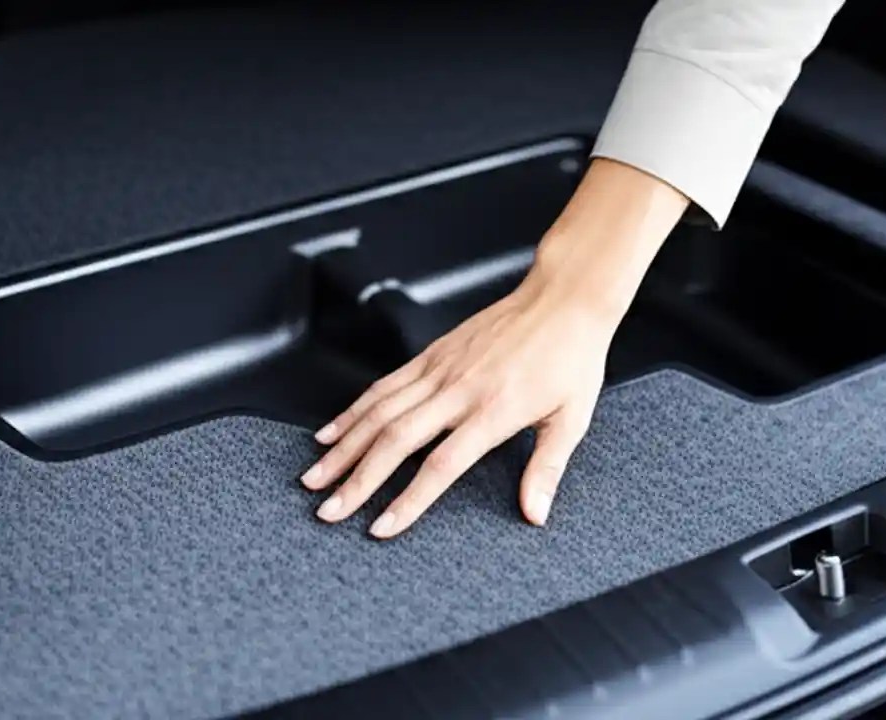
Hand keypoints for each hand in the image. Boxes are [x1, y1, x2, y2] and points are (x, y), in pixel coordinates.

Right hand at [300, 158, 688, 537]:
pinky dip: (354, 410)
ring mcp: (440, 367)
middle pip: (396, 440)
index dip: (408, 500)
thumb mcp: (572, 418)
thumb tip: (535, 514)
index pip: (441, 465)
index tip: (380, 528)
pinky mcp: (432, 353)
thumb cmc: (571, 358)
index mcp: (494, 410)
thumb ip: (547, 468)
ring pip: (379, 410)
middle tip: (328, 512)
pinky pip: (385, 385)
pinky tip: (332, 431)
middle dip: (357, 480)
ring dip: (344, 447)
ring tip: (314, 478)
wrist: (563, 298)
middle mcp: (459, 389)